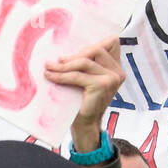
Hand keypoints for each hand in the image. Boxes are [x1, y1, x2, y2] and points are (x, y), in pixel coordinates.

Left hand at [44, 35, 124, 156]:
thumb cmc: (83, 99)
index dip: (92, 44)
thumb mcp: (86, 77)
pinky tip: (50, 76)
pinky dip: (61, 76)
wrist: (85, 124)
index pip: (111, 42)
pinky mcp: (102, 85)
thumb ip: (86, 62)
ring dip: (64, 65)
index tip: (73, 53)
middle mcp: (118, 71)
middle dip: (75, 54)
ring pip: (84, 62)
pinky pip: (77, 76)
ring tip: (49, 67)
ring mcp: (112, 78)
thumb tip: (66, 47)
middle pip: (96, 49)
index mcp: (116, 67)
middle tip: (57, 61)